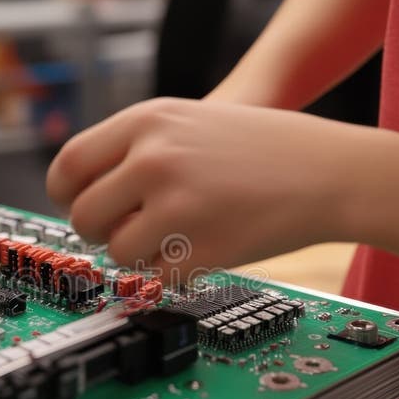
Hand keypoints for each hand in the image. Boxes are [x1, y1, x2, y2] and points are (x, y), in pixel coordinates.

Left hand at [47, 98, 358, 276]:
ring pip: (116, 253)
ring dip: (137, 257)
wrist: (330, 171)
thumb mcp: (190, 120)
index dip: (67, 196)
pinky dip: (171, 275)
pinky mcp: (201, 248)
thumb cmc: (263, 148)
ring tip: (172, 242)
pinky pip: (155, 278)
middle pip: (84, 217)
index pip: (68, 166)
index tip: (79, 208)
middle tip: (127, 233)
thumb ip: (135, 147)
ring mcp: (177, 204)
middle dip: (101, 234)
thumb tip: (82, 190)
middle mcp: (154, 157)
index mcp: (147, 120)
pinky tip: (200, 253)